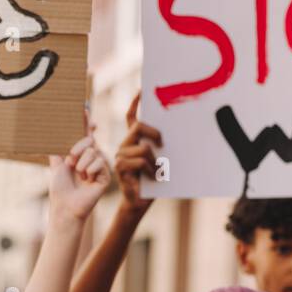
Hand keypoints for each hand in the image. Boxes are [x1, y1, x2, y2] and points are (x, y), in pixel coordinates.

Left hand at [48, 110, 110, 225]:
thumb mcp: (56, 164)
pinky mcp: (106, 176)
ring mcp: (99, 167)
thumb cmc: (60, 189)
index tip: (84, 109)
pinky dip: (90, 171)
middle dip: (77, 148)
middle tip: (71, 162)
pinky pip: (100, 163)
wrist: (66, 206)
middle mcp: (90, 159)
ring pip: (94, 151)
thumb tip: (50, 133)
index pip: (84, 135)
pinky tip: (87, 181)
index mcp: (79, 155)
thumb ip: (57, 149)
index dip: (85, 122)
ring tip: (79, 176)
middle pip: (89, 140)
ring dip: (82, 164)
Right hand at [114, 92, 161, 215]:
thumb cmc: (152, 181)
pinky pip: (140, 160)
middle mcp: (124, 145)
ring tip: (157, 171)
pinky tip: (153, 176)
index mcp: (133, 141)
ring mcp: (120, 155)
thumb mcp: (159, 160)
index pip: (131, 117)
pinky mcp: (120, 167)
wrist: (140, 202)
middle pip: (138, 127)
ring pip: (143, 147)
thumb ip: (160, 147)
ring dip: (155, 161)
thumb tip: (171, 134)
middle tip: (163, 143)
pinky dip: (150, 169)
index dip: (135, 103)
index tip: (141, 89)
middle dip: (154, 132)